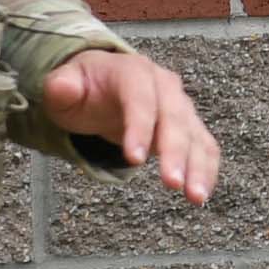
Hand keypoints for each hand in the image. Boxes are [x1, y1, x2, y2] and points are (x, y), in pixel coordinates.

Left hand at [41, 48, 221, 203]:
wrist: (104, 83)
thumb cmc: (85, 87)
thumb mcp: (64, 84)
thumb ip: (61, 86)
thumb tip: (63, 88)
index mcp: (133, 71)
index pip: (140, 97)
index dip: (140, 127)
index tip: (134, 159)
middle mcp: (164, 86)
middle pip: (174, 118)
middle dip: (175, 152)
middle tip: (172, 183)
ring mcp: (180, 106)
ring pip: (195, 135)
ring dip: (198, 166)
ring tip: (195, 196)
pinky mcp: (189, 127)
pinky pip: (204, 147)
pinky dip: (206, 170)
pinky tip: (201, 193)